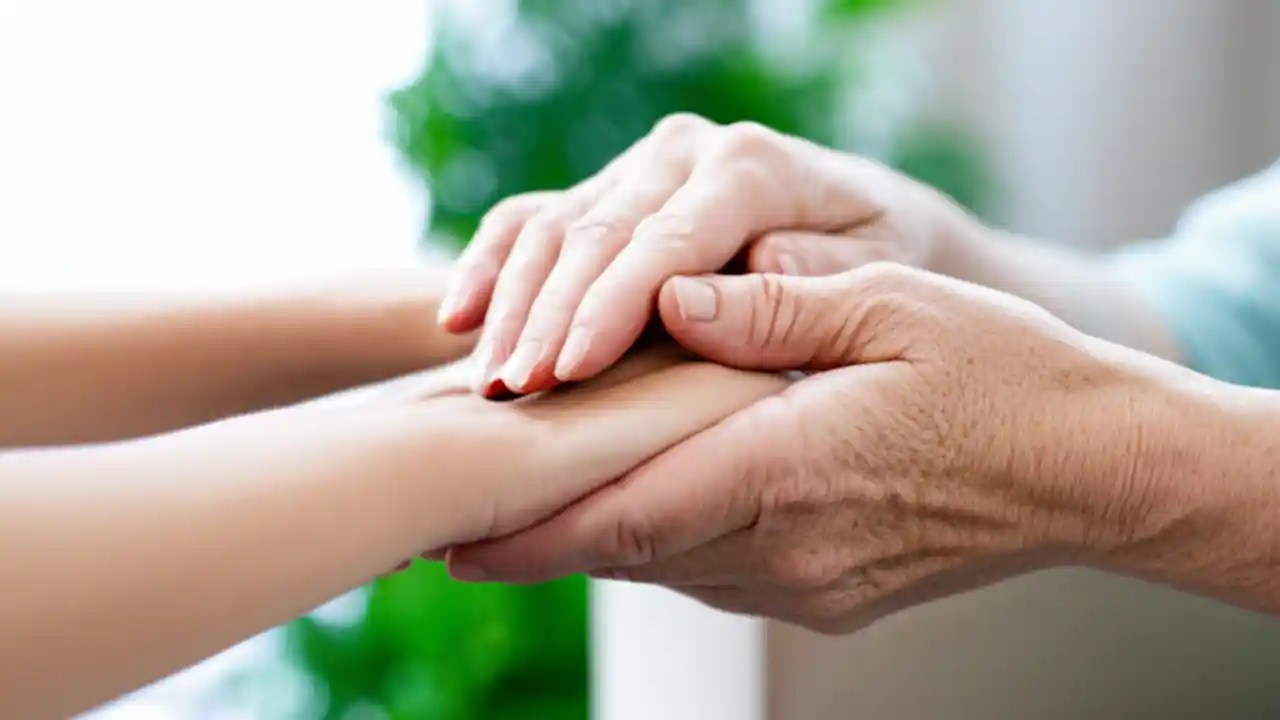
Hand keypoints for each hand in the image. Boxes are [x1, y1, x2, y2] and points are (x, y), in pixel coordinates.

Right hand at [436, 113, 981, 396]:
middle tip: (509, 393)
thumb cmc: (876, 256)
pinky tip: (455, 321)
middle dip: (547, 315)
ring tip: (482, 383)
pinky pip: (530, 219)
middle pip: (597, 232)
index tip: (570, 371)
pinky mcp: (606, 194)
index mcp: (749, 166)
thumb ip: (819, 273)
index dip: (612, 304)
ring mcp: (638, 171)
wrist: (861, 219)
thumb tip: (754, 268)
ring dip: (510, 305)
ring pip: (552, 227)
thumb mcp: (879, 268)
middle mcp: (683, 156)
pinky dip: (489, 265)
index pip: (667, 239)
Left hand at [452, 264, 1202, 632]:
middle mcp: (787, 552)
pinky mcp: (827, 599)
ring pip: (667, 567)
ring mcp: (808, 588)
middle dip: (541, 536)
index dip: (527, 533)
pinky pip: (716, 573)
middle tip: (461, 511)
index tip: (449, 537)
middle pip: (629, 551)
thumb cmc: (998, 377)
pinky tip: (644, 497)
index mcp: (791, 470)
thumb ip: (771, 305)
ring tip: (535, 498)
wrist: (1090, 471)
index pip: (626, 515)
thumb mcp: (891, 309)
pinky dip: (664, 539)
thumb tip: (667, 298)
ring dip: (600, 535)